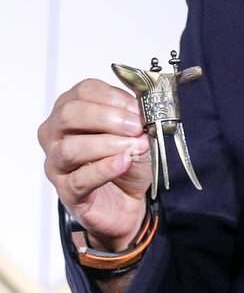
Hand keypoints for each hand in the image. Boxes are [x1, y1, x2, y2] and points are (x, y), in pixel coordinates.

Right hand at [38, 78, 152, 250]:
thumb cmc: (126, 161)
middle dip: (106, 118)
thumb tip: (140, 105)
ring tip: (134, 147)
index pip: (83, 91)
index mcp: (71, 111)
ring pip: (69, 148)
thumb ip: (134, 116)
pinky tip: (123, 163)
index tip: (137, 108)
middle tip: (135, 127)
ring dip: (107, 144)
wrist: (130, 200)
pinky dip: (104, 169)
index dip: (112, 97)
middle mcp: (56, 136)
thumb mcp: (135, 131)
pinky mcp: (67, 193)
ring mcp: (57, 165)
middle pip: (69, 115)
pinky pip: (79, 180)